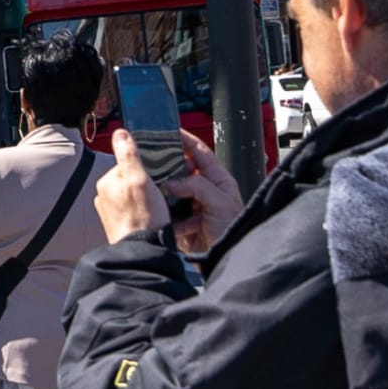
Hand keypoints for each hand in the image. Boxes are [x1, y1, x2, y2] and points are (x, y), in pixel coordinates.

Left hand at [93, 132, 168, 244]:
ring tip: (155, 211)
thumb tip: (120, 133)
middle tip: (157, 196)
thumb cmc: (143, 218)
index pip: (128, 165)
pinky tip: (150, 220)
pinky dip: (143, 214)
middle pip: (131, 180)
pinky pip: (133, 213)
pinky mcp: (118, 226)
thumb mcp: (140, 179)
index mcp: (106, 183)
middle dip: (146, 186)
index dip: (146, 170)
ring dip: (145, 201)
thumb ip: (128, 155)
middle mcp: (103, 197)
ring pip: (133, 197)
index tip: (156, 179)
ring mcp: (110, 213)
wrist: (142, 251)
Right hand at [166, 133, 244, 254]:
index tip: (171, 130)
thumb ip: (197, 186)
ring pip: (172, 191)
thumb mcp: (220, 201)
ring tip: (154, 185)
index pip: (200, 152)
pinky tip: (162, 212)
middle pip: (182, 170)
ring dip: (164, 191)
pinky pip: (167, 212)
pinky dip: (164, 212)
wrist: (227, 258)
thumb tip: (173, 182)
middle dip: (169, 165)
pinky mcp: (182, 222)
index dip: (186, 140)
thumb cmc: (234, 228)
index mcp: (218, 180)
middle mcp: (204, 191)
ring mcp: (192, 206)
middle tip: (153, 158)